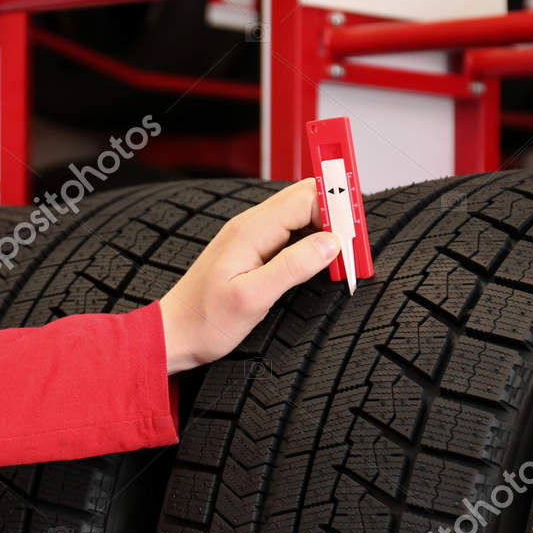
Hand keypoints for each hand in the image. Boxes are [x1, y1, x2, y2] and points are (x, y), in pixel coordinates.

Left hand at [159, 178, 340, 373]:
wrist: (174, 334)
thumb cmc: (204, 321)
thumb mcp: (252, 299)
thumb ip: (292, 268)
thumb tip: (330, 244)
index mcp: (250, 231)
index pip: (305, 198)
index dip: (335, 209)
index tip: (356, 232)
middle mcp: (250, 226)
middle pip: (306, 200)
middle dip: (337, 215)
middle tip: (357, 246)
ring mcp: (251, 237)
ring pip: (300, 215)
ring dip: (327, 229)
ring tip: (346, 255)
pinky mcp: (253, 250)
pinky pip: (290, 233)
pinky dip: (312, 241)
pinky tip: (322, 261)